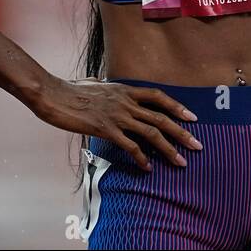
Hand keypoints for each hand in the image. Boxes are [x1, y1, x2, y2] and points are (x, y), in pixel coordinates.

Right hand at [31, 76, 202, 171]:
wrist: (52, 94)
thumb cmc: (68, 89)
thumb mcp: (91, 83)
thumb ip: (100, 85)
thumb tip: (97, 82)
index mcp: (124, 89)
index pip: (158, 96)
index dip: (177, 106)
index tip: (193, 118)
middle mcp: (125, 102)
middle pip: (161, 117)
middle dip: (182, 133)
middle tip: (198, 146)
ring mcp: (117, 115)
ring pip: (151, 132)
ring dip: (169, 149)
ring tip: (182, 162)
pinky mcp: (106, 129)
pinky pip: (130, 145)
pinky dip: (142, 157)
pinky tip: (148, 168)